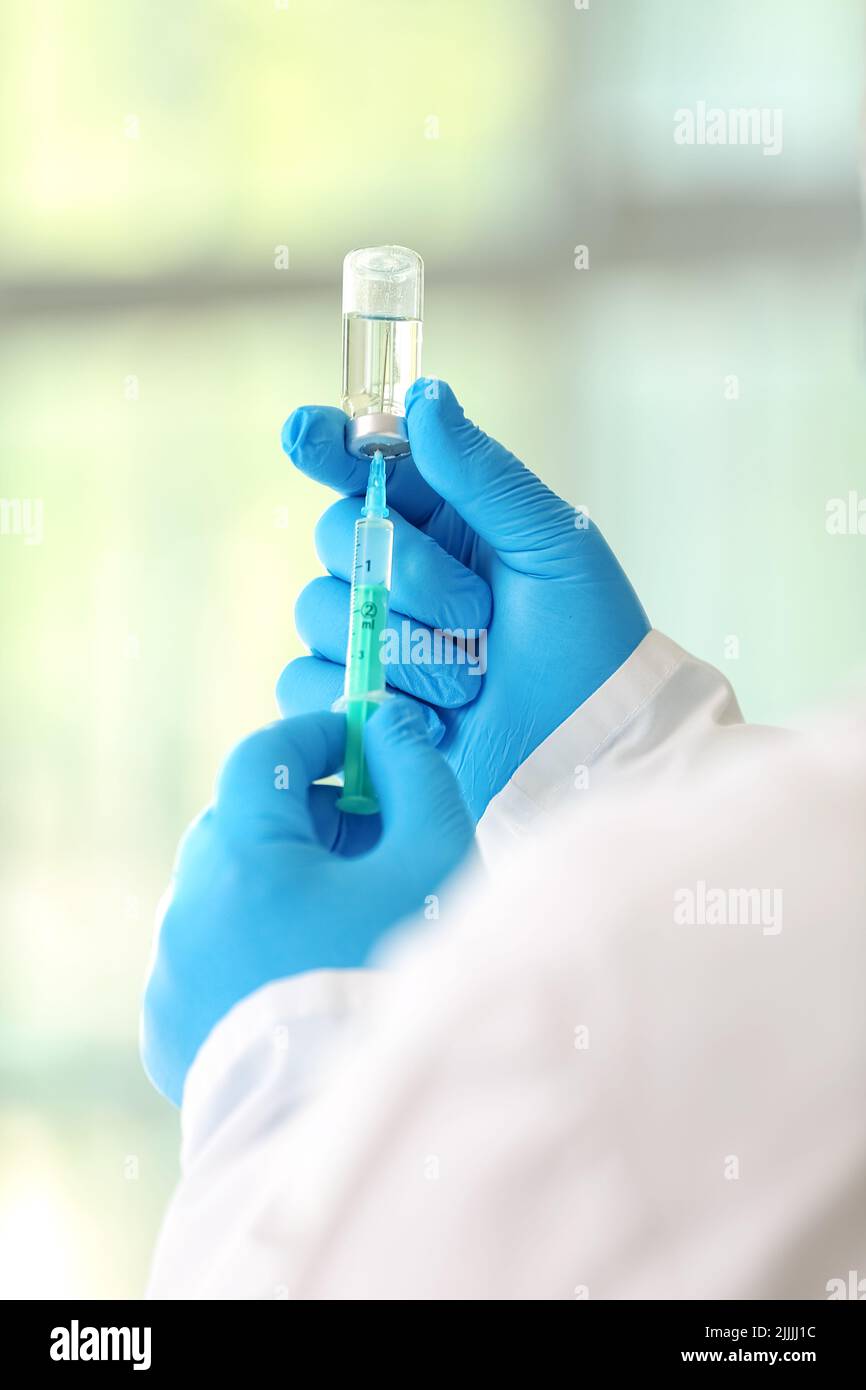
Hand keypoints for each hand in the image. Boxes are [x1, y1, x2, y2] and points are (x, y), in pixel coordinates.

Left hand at [141, 703, 474, 1104]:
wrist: (363, 1123)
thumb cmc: (403, 980)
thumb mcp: (433, 862)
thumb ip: (415, 774)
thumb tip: (387, 723)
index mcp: (243, 859)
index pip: (262, 758)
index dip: (315, 740)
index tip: (360, 747)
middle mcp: (189, 908)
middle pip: (240, 823)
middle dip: (302, 817)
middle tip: (368, 839)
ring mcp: (172, 971)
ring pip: (223, 891)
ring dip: (276, 882)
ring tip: (343, 917)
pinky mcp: (169, 1025)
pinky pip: (207, 955)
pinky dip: (248, 943)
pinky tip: (304, 970)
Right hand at [278, 381, 649, 821]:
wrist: (589, 742)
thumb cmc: (587, 641)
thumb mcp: (552, 544)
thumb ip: (482, 474)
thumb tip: (423, 398)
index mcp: (442, 518)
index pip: (363, 465)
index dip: (329, 445)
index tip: (309, 436)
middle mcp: (396, 570)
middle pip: (333, 535)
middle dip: (405, 575)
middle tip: (476, 612)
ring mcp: (370, 636)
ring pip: (317, 610)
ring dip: (400, 648)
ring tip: (470, 678)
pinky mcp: (353, 702)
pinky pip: (302, 683)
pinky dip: (359, 696)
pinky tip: (426, 714)